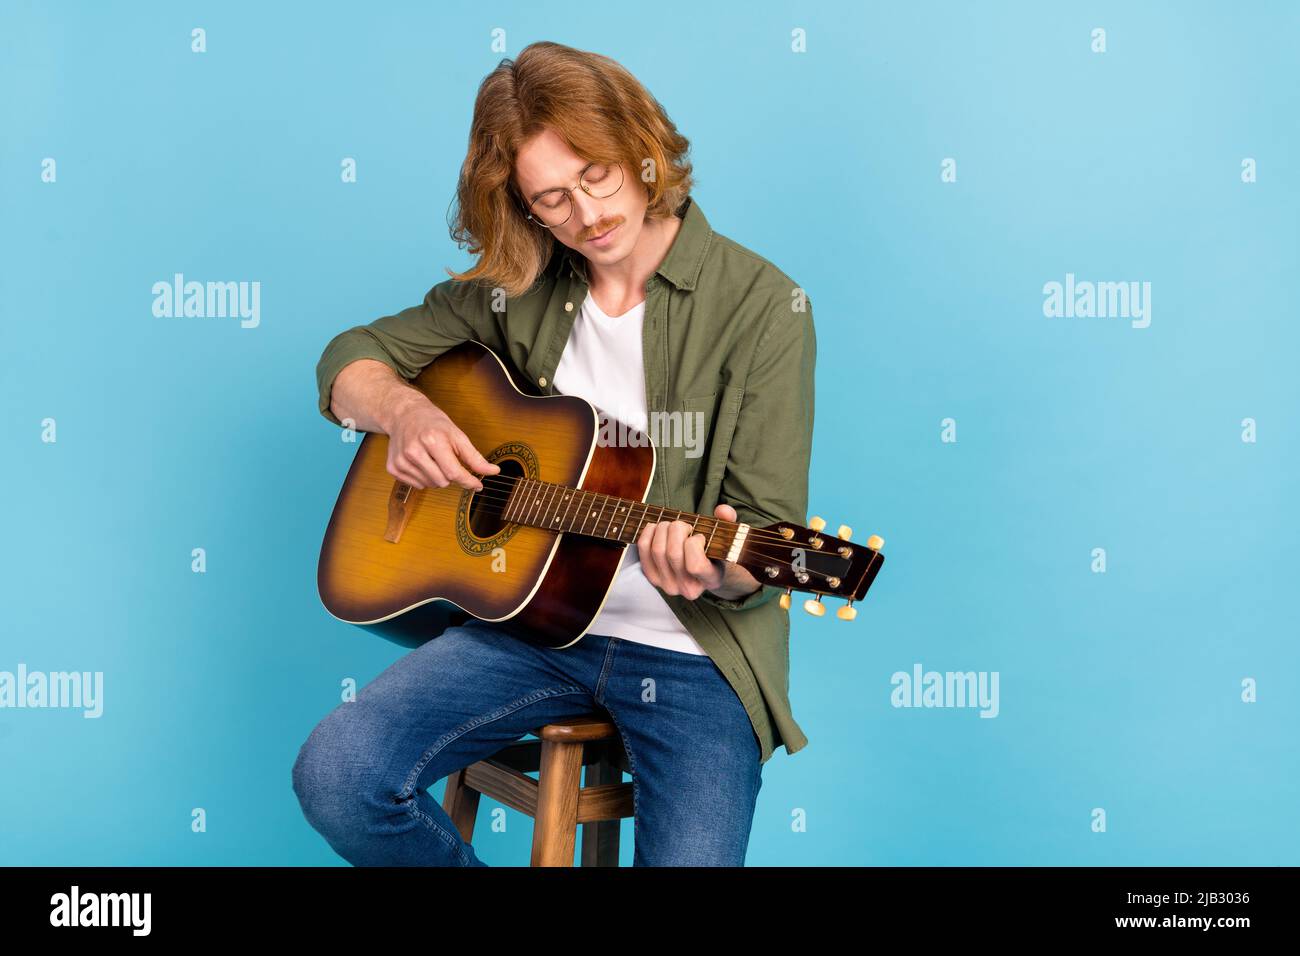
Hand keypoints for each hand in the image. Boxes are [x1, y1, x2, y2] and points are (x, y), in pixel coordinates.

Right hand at [384, 393, 499, 490]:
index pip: (453, 472)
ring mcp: (401, 460)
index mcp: (432, 440)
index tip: (478, 485)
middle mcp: (414, 451)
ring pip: (430, 485)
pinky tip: (421, 463)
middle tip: (447, 459)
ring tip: (433, 459)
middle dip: (450, 475)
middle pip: (442, 482)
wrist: (404, 414)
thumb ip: (474, 456)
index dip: (468, 481)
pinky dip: (424, 478)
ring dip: (437, 477)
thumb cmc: (433, 423)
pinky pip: (417, 485)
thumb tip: (493, 472)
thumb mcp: (457, 434)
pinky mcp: (393, 467)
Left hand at [638, 503, 748, 600]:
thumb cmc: (713, 551)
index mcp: (711, 580)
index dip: (695, 544)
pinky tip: (658, 528)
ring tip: (673, 526)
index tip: (700, 537)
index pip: (695, 566)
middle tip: (684, 525)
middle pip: (673, 554)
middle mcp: (688, 588)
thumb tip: (723, 511)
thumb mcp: (725, 538)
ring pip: (658, 550)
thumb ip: (728, 522)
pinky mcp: (652, 577)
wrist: (700, 572)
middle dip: (678, 529)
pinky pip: (644, 550)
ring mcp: (668, 585)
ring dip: (664, 529)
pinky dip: (649, 532)